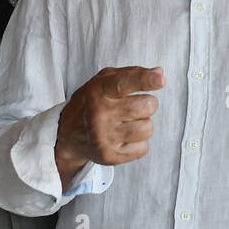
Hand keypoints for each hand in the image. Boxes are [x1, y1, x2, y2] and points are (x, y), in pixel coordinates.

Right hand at [54, 66, 163, 183]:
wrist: (68, 134)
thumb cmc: (93, 102)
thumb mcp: (104, 81)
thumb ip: (132, 74)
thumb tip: (160, 73)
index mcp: (98, 91)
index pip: (123, 83)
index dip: (144, 80)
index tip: (160, 80)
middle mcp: (99, 114)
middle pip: (145, 107)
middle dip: (148, 104)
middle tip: (135, 106)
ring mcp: (104, 137)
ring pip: (147, 128)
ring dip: (143, 124)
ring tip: (127, 122)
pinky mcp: (110, 156)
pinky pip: (143, 148)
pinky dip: (139, 142)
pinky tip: (124, 137)